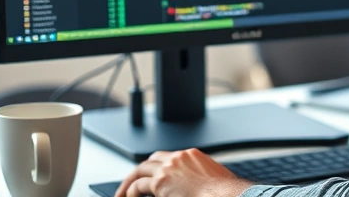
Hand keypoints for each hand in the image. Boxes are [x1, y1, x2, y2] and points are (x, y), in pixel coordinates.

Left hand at [115, 148, 254, 196]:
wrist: (225, 194)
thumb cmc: (224, 192)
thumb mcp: (213, 179)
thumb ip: (199, 178)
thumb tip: (195, 186)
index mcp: (193, 156)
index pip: (169, 158)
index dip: (158, 167)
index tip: (152, 177)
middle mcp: (179, 158)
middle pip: (151, 160)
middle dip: (140, 171)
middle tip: (132, 184)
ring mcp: (169, 168)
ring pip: (140, 170)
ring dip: (130, 183)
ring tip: (123, 194)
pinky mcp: (161, 181)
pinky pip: (138, 186)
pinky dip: (131, 193)